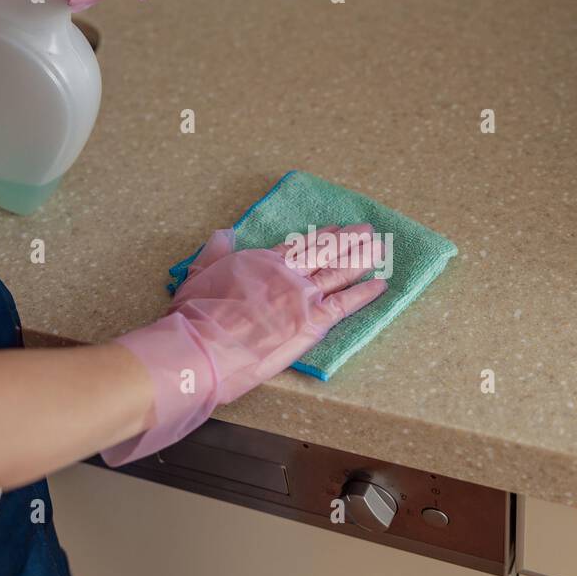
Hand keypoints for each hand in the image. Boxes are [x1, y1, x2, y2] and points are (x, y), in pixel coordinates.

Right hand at [103, 225, 387, 464]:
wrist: (201, 347)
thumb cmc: (194, 317)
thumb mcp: (198, 274)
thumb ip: (215, 251)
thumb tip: (225, 233)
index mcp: (261, 261)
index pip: (298, 246)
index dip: (321, 236)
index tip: (336, 229)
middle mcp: (286, 273)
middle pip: (325, 252)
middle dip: (349, 241)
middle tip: (369, 232)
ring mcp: (302, 296)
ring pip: (339, 272)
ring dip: (363, 258)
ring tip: (382, 249)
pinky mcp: (312, 322)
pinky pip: (346, 303)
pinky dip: (365, 293)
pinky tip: (381, 284)